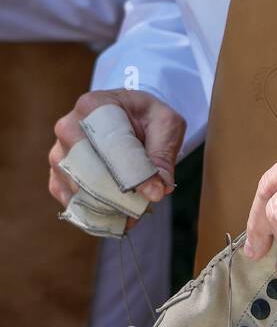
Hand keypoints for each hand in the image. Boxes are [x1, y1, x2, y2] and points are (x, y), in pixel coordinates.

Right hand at [49, 88, 185, 227]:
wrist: (129, 119)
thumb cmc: (147, 118)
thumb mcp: (166, 124)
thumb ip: (164, 154)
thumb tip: (158, 190)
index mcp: (95, 106)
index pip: (111, 144)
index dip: (133, 172)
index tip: (155, 192)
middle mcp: (69, 129)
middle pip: (91, 171)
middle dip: (122, 196)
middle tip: (146, 209)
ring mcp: (60, 154)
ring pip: (81, 191)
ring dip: (110, 209)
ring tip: (136, 215)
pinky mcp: (58, 177)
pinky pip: (72, 204)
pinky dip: (96, 216)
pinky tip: (118, 220)